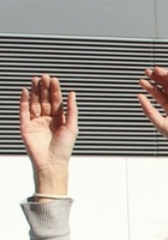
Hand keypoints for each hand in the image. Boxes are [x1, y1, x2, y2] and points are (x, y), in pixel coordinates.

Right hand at [20, 75, 77, 192]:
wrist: (52, 163)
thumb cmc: (64, 148)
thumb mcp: (72, 126)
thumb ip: (72, 110)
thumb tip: (72, 93)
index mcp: (59, 119)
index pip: (56, 101)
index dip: (54, 90)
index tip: (54, 79)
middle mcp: (46, 119)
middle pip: (44, 100)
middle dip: (44, 88)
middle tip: (44, 76)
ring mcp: (35, 122)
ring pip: (34, 103)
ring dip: (34, 91)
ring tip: (35, 79)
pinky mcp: (25, 127)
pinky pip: (23, 111)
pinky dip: (24, 101)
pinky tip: (26, 91)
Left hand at [137, 67, 167, 164]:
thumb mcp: (159, 122)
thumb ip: (148, 109)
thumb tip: (139, 95)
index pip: (159, 94)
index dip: (150, 86)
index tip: (141, 81)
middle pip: (167, 86)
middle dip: (157, 78)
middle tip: (147, 71)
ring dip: (167, 76)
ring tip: (156, 70)